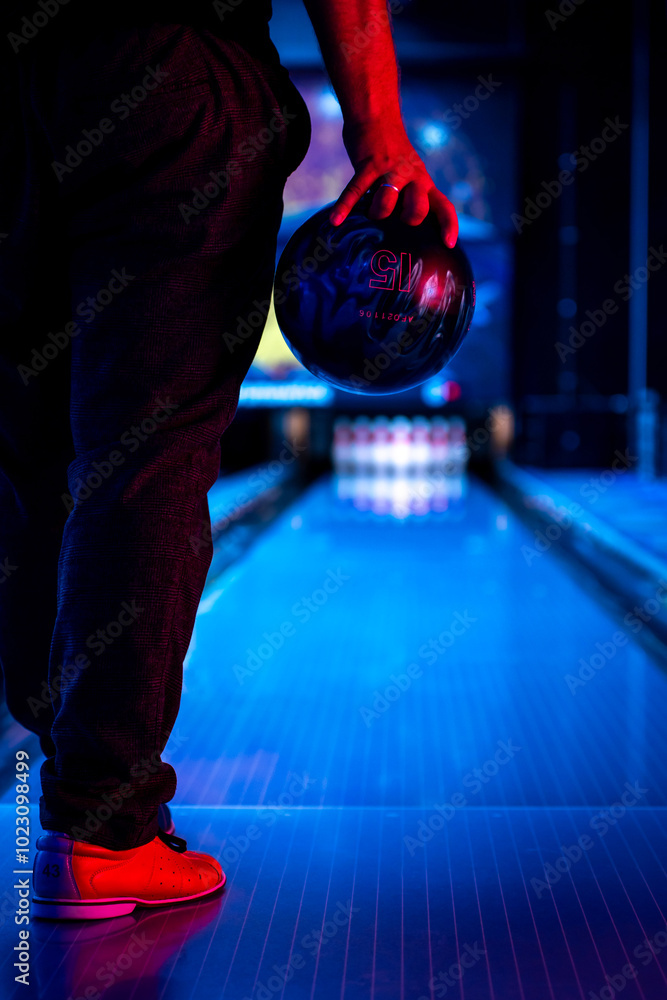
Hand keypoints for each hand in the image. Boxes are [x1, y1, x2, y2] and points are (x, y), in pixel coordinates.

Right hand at [329, 121, 458, 247]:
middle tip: (395, 218)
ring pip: (387, 203)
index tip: (448, 244)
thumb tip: (403, 229)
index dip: (448, 225)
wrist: (376, 116)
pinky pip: (355, 190)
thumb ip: (410, 196)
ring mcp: (390, 170)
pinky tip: (336, 220)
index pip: (443, 205)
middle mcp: (412, 177)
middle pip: (418, 210)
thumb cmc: (391, 153)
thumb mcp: (410, 173)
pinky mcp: (368, 164)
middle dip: (405, 220)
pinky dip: (344, 206)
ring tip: (370, 212)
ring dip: (377, 213)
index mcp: (423, 182)